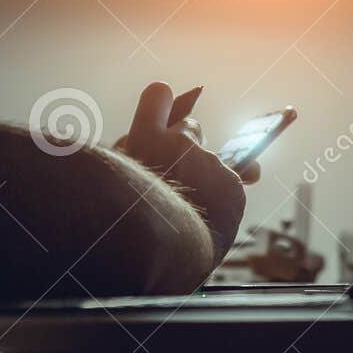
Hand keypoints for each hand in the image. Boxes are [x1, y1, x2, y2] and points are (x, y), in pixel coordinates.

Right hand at [118, 82, 252, 256]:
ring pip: (213, 159)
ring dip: (206, 176)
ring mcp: (208, 162)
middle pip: (192, 126)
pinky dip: (223, 197)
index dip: (162, 103)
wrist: (155, 257)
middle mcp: (178, 143)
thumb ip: (133, 153)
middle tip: (179, 173)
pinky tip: (211, 217)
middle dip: (187, 144)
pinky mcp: (232, 182)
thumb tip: (152, 129)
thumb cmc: (126, 224)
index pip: (158, 95)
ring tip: (193, 208)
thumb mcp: (121, 179)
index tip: (166, 106)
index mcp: (143, 140)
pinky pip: (232, 182)